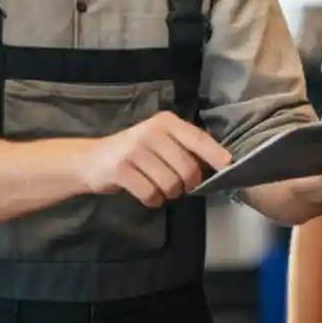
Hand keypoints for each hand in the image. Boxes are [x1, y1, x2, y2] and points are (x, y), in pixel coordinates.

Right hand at [81, 112, 232, 206]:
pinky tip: (146, 193)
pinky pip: (151, 194)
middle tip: (178, 185)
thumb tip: (220, 160)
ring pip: (170, 184)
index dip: (215, 154)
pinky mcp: (121, 170)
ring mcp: (134, 150)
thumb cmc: (134, 152)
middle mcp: (151, 132)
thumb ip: (185, 146)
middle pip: (187, 168)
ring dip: (168, 193)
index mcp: (165, 122)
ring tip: (158, 187)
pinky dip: (152, 200)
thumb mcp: (160, 140)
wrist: (92, 160)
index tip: (228, 166)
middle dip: (187, 184)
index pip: (197, 138)